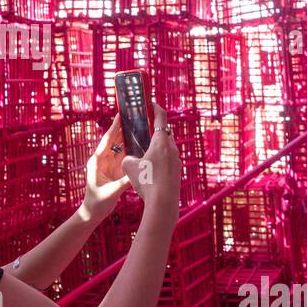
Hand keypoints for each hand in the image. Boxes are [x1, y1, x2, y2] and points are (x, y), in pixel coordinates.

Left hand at [80, 113, 131, 222]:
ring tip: (137, 126)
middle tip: (132, 117)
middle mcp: (102, 160)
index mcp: (97, 161)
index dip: (114, 128)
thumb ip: (125, 181)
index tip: (119, 116)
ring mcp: (108, 164)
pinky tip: (138, 143)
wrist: (93, 212)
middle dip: (122, 129)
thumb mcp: (113, 191)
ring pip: (119, 147)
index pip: (107, 141)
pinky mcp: (113, 170)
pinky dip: (130, 149)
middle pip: (113, 141)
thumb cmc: (98, 202)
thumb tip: (137, 172)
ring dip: (127, 138)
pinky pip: (123, 156)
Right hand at [121, 104, 179, 222]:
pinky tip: (150, 170)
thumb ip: (128, 158)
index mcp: (161, 142)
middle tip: (144, 130)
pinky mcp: (177, 172)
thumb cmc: (147, 182)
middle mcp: (172, 149)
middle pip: (165, 133)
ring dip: (157, 147)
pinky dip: (160, 160)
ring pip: (167, 148)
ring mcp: (177, 161)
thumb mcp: (129, 167)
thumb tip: (130, 159)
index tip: (151, 103)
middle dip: (155, 130)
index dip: (155, 108)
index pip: (160, 118)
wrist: (163, 203)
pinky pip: (168, 161)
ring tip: (144, 153)